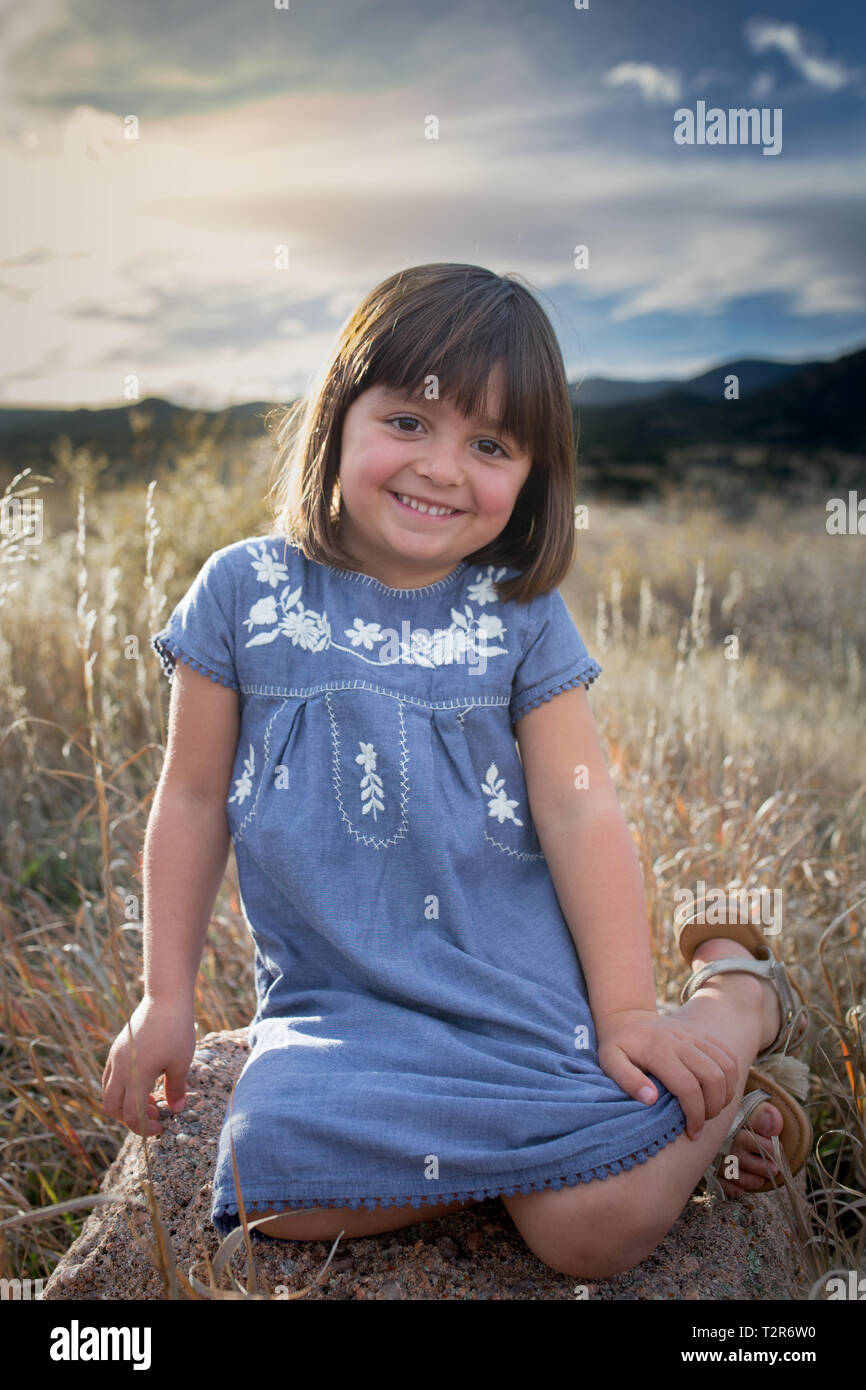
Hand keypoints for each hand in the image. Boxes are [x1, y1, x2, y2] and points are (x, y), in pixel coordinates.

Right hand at [102, 996, 195, 1136]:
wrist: (166, 996)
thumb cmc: (176, 1029)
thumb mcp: (181, 1062)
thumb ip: (176, 1088)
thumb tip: (176, 1109)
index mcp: (135, 1076)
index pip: (131, 1114)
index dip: (144, 1128)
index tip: (162, 1127)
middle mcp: (120, 1068)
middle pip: (112, 1107)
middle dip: (131, 1118)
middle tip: (155, 1114)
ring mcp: (116, 1057)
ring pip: (109, 1092)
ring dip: (126, 1102)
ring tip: (152, 1098)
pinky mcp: (117, 1048)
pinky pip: (111, 1076)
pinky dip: (123, 1087)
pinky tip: (145, 1080)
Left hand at [596, 1009, 738, 1140]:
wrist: (627, 1016)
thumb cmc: (617, 1046)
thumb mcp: (610, 1062)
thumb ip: (628, 1080)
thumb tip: (651, 1099)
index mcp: (659, 1051)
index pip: (688, 1087)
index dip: (695, 1115)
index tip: (692, 1132)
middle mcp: (681, 1041)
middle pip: (713, 1078)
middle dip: (713, 1107)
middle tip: (701, 1122)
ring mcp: (694, 1036)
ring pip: (726, 1067)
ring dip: (725, 1094)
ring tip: (710, 1109)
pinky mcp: (702, 1034)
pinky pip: (728, 1056)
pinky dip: (730, 1078)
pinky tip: (718, 1091)